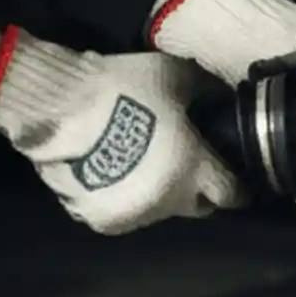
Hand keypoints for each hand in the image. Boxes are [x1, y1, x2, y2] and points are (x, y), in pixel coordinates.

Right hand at [0, 26, 244, 234]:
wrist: (58, 109)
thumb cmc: (123, 88)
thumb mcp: (175, 75)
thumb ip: (206, 90)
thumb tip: (222, 96)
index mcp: (196, 170)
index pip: (232, 195)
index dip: (237, 189)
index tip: (235, 182)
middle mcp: (171, 201)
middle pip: (198, 207)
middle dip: (198, 192)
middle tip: (187, 169)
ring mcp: (136, 215)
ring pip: (159, 211)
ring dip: (159, 194)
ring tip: (142, 165)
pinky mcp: (103, 221)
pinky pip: (124, 214)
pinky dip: (123, 199)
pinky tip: (113, 174)